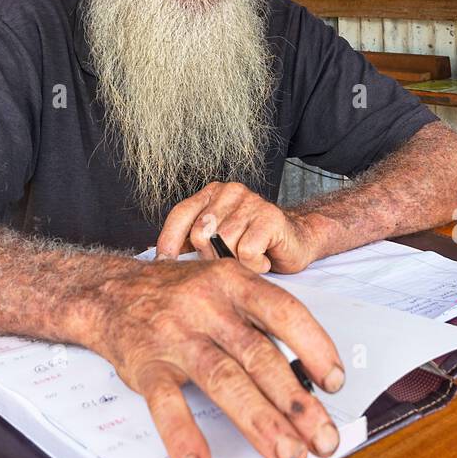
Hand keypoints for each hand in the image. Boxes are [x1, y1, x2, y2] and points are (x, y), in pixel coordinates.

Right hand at [97, 256, 344, 457]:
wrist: (109, 291)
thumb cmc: (179, 295)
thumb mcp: (222, 287)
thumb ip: (258, 322)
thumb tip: (308, 373)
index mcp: (232, 282)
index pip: (283, 312)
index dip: (315, 346)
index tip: (335, 382)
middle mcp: (206, 306)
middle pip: (259, 355)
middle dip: (296, 401)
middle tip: (323, 439)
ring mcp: (174, 335)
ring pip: (222, 379)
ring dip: (259, 421)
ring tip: (287, 455)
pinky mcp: (145, 364)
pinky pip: (165, 402)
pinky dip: (182, 435)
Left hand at [156, 182, 319, 273]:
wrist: (298, 241)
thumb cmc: (253, 244)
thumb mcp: (216, 240)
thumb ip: (191, 242)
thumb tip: (158, 262)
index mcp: (211, 193)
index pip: (180, 214)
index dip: (168, 241)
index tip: (162, 265)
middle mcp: (229, 191)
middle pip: (200, 234)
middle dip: (210, 257)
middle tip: (228, 262)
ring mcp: (251, 201)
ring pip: (224, 245)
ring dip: (236, 263)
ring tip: (249, 259)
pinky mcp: (270, 216)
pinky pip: (246, 252)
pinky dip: (254, 265)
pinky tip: (264, 260)